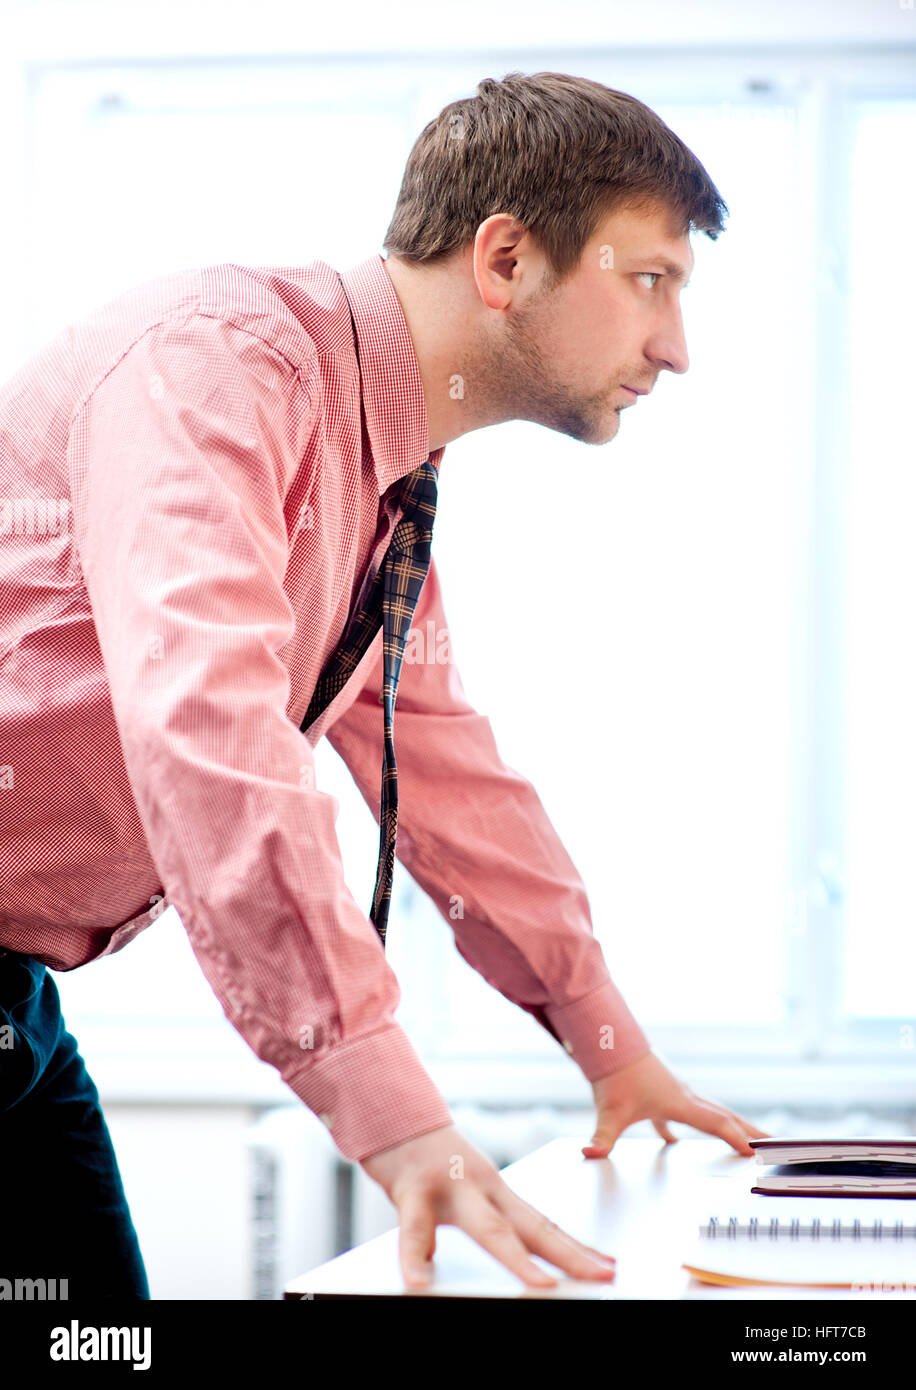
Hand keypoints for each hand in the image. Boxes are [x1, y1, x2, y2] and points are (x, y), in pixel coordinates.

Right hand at [360, 1123, 616, 1289]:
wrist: (391, 1114)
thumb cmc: (430, 1161)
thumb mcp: (465, 1189)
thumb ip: (488, 1219)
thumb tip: (513, 1252)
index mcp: (496, 1190)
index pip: (543, 1224)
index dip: (577, 1248)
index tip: (607, 1268)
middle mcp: (481, 1187)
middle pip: (530, 1227)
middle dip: (569, 1255)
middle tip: (602, 1277)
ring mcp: (449, 1188)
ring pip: (485, 1228)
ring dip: (515, 1258)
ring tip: (541, 1287)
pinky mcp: (411, 1190)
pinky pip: (413, 1230)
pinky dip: (415, 1258)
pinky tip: (420, 1283)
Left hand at [584, 1050, 770, 1157]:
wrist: (608, 1041)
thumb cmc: (613, 1072)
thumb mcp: (608, 1111)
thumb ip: (602, 1137)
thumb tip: (589, 1154)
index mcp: (680, 1102)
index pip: (716, 1124)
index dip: (736, 1139)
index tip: (755, 1153)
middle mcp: (684, 1095)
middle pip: (725, 1116)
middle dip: (750, 1130)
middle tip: (775, 1143)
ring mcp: (675, 1092)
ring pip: (710, 1112)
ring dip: (730, 1125)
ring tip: (746, 1139)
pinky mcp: (661, 1092)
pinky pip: (682, 1114)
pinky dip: (685, 1127)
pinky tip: (672, 1142)